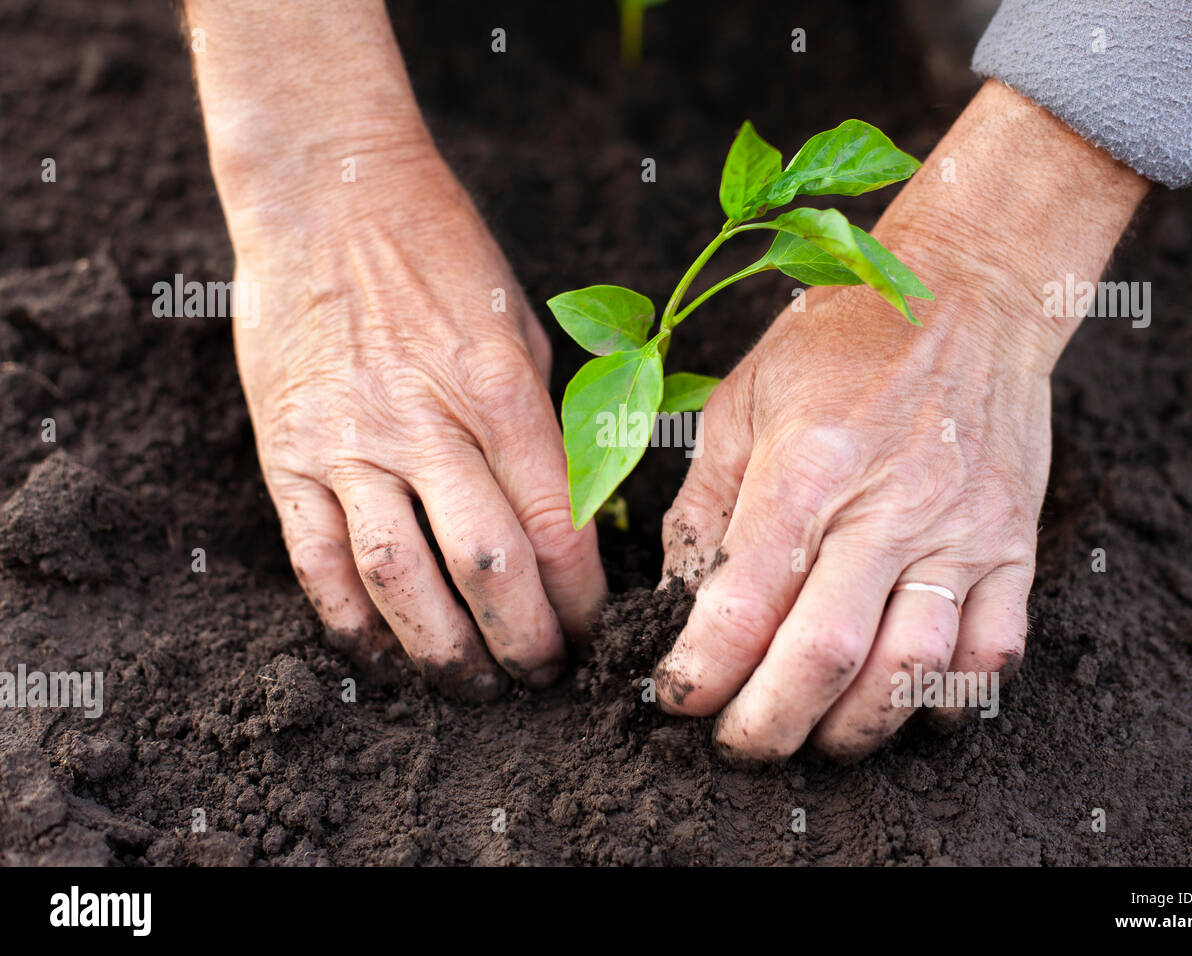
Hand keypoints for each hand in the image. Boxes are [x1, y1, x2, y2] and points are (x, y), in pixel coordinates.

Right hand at [187, 0, 603, 695]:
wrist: (328, 194)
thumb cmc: (444, 256)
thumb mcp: (521, 330)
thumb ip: (545, 426)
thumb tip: (575, 524)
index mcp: (500, 389)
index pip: (558, 525)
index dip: (582, 598)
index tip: (597, 631)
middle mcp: (425, 423)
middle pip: (487, 566)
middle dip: (525, 640)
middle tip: (546, 675)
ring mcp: (349, 442)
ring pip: (400, 577)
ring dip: (442, 649)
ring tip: (472, 683)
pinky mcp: (287, 453)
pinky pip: (318, 559)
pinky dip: (349, 620)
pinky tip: (381, 653)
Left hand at [655, 80, 1148, 758]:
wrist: (969, 293)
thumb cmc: (840, 343)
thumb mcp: (743, 400)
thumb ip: (705, 502)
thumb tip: (682, 597)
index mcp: (805, 467)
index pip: (742, 600)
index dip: (701, 670)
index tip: (676, 699)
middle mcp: (886, 508)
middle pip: (823, 656)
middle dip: (767, 723)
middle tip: (737, 744)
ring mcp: (960, 533)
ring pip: (909, 672)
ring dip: (852, 727)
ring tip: (813, 735)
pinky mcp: (1013, 546)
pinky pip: (991, 654)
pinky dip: (945, 701)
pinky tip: (903, 703)